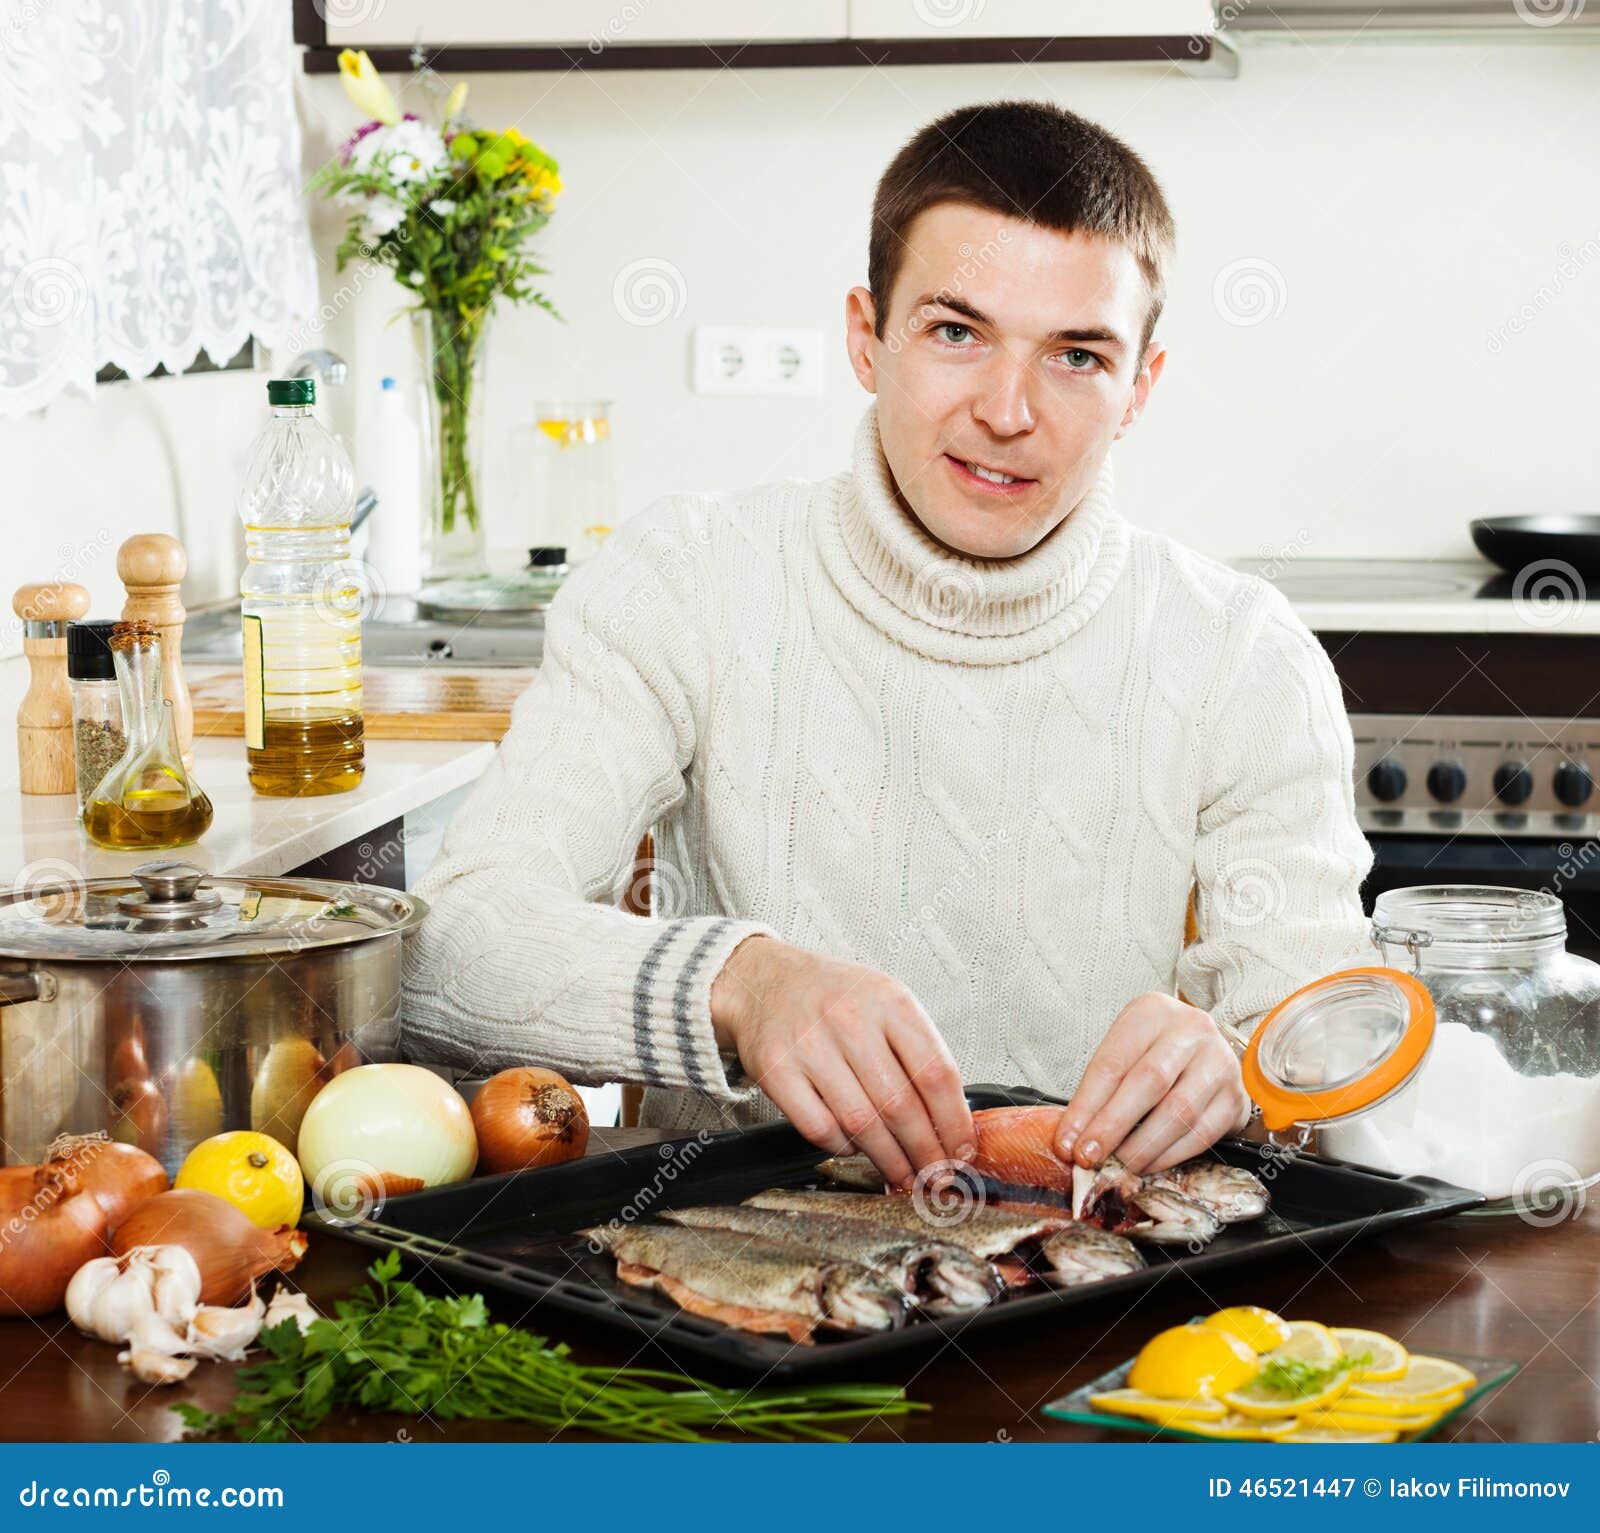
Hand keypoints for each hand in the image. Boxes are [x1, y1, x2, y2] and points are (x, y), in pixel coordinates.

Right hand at [710, 935, 974, 1188]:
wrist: (765, 981)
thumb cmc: (833, 997)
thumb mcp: (885, 1002)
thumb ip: (917, 1051)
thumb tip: (951, 1118)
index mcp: (888, 1000)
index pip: (936, 1072)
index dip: (954, 1121)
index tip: (961, 1149)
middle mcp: (850, 1020)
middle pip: (901, 1106)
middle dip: (926, 1153)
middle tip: (936, 1176)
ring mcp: (809, 1046)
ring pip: (862, 1124)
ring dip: (889, 1160)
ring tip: (903, 1174)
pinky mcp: (776, 1071)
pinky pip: (819, 1128)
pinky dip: (843, 1147)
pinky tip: (854, 1147)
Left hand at [1052, 992, 1250, 1174]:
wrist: (1211, 1053)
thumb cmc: (1158, 1052)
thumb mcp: (1128, 1050)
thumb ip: (1102, 1087)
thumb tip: (1074, 1136)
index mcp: (1153, 1012)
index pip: (1113, 1062)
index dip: (1086, 1105)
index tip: (1067, 1139)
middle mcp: (1192, 1031)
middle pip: (1148, 1083)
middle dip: (1112, 1126)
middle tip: (1088, 1156)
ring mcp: (1219, 1062)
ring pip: (1178, 1111)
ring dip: (1141, 1146)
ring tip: (1117, 1165)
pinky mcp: (1235, 1097)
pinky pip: (1201, 1133)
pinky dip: (1169, 1155)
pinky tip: (1148, 1164)